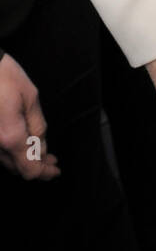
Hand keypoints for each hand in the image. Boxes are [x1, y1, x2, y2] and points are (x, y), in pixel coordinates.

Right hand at [0, 53, 59, 180]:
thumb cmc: (3, 77)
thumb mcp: (30, 98)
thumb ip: (38, 126)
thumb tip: (42, 147)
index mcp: (10, 137)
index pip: (30, 168)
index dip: (45, 173)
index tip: (55, 171)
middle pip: (17, 168)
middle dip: (37, 166)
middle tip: (52, 161)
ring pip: (7, 161)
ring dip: (24, 159)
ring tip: (41, 152)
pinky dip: (12, 152)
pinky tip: (23, 144)